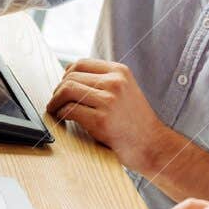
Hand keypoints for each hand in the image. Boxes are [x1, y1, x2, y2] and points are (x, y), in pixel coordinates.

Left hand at [46, 58, 168, 170]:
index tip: (62, 86)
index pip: (81, 63)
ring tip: (55, 109)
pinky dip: (61, 113)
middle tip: (56, 101)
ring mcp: (109, 101)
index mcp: (120, 72)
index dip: (66, 74)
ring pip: (67, 90)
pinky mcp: (101, 121)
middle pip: (71, 76)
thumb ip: (104, 81)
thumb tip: (70, 76)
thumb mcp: (126, 90)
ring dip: (55, 101)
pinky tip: (63, 118)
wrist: (153, 145)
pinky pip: (70, 110)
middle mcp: (115, 82)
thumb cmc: (136, 122)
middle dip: (58, 90)